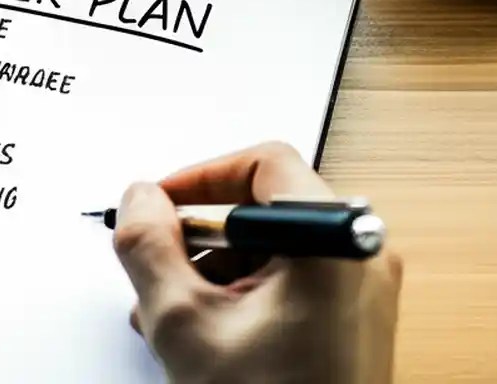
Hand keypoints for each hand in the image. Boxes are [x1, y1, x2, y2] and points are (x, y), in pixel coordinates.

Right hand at [113, 142, 402, 383]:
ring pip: (267, 247)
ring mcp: (357, 290)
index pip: (263, 163)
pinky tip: (203, 333)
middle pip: (262, 206)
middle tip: (160, 269)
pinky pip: (286, 279)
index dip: (199, 178)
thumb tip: (139, 199)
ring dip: (210, 270)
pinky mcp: (349, 318)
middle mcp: (357, 257)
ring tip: (174, 316)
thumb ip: (148, 245)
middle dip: (197, 237)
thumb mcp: (183, 321)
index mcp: (331, 243)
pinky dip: (237, 294)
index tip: (157, 206)